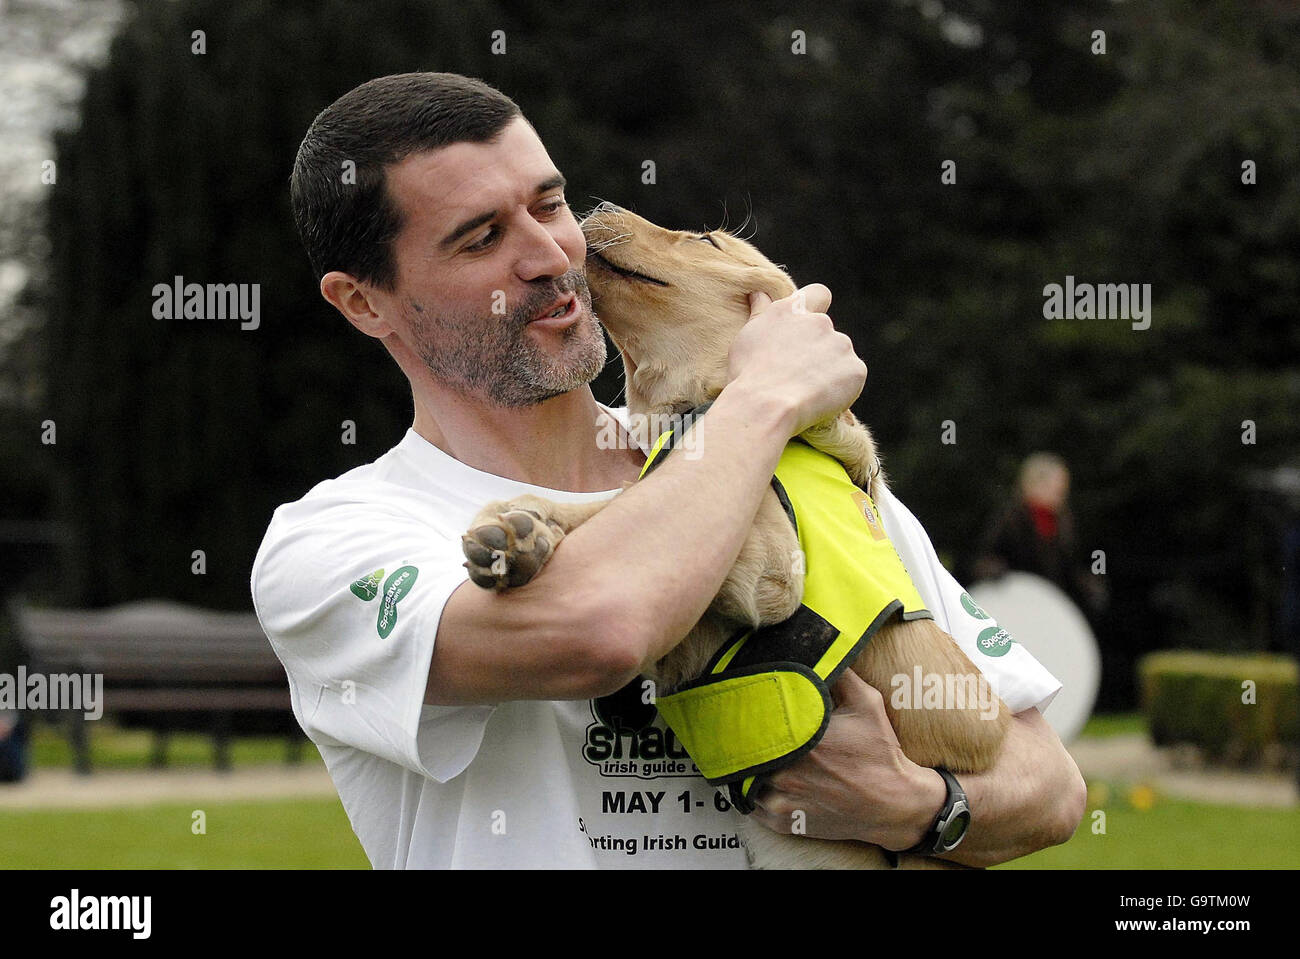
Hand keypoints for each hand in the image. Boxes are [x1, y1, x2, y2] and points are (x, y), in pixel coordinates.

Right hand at [726, 285, 866, 437]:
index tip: (808, 326)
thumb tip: (759, 292)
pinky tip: (821, 399)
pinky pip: (852, 378)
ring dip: (830, 368)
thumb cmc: (749, 374)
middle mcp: (820, 322)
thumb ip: (759, 311)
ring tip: (807, 390)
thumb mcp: (747, 337)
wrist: (766, 406)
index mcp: (794, 310)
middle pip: (827, 333)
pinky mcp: (855, 369)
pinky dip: (842, 388)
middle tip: (798, 373)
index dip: (817, 307)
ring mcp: (841, 345)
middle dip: (818, 349)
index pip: (819, 294)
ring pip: (840, 356)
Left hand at [748, 668, 944, 850]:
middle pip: (745, 750)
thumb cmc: (879, 752)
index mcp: (802, 739)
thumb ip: (840, 674)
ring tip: (747, 754)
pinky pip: (753, 807)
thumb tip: (820, 651)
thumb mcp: (867, 703)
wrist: (894, 803)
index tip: (743, 705)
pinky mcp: (785, 822)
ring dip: (745, 769)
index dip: (746, 713)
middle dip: (743, 739)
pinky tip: (756, 782)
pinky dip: (751, 796)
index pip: (756, 720)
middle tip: (738, 728)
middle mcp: (787, 771)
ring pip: (744, 780)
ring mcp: (783, 799)